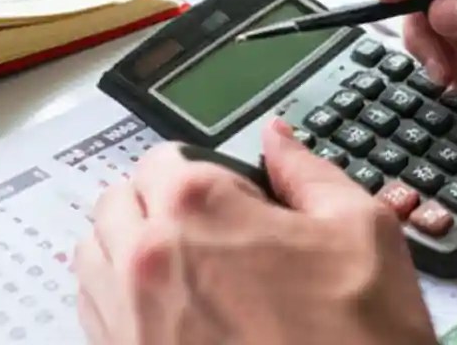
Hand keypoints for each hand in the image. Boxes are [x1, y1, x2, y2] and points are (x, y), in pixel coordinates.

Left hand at [73, 119, 436, 344]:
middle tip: (215, 235)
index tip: (237, 201)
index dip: (207, 174)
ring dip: (130, 246)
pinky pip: (93, 309)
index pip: (166, 157)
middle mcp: (145, 258)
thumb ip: (309, 173)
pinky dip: (118, 298)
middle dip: (160, 205)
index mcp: (197, 207)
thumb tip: (278, 139)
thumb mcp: (362, 235)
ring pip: (95, 252)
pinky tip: (172, 314)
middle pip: (121, 199)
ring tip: (188, 272)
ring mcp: (125, 317)